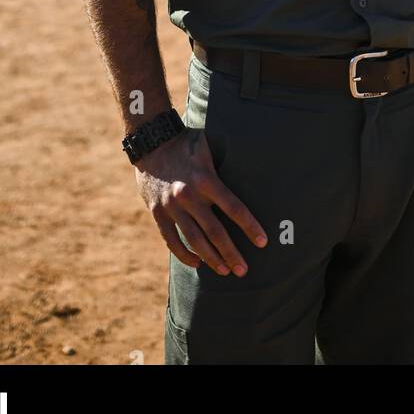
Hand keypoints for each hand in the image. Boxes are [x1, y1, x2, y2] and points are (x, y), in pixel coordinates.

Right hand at [135, 127, 267, 276]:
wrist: (151, 142)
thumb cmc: (187, 143)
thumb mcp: (209, 146)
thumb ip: (227, 161)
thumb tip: (257, 167)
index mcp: (205, 178)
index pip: (233, 207)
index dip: (249, 226)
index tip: (262, 242)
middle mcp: (188, 195)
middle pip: (214, 231)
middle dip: (231, 253)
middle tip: (244, 270)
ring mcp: (171, 206)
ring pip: (194, 240)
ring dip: (211, 258)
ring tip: (225, 271)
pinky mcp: (157, 213)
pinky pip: (171, 240)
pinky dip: (184, 254)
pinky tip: (197, 263)